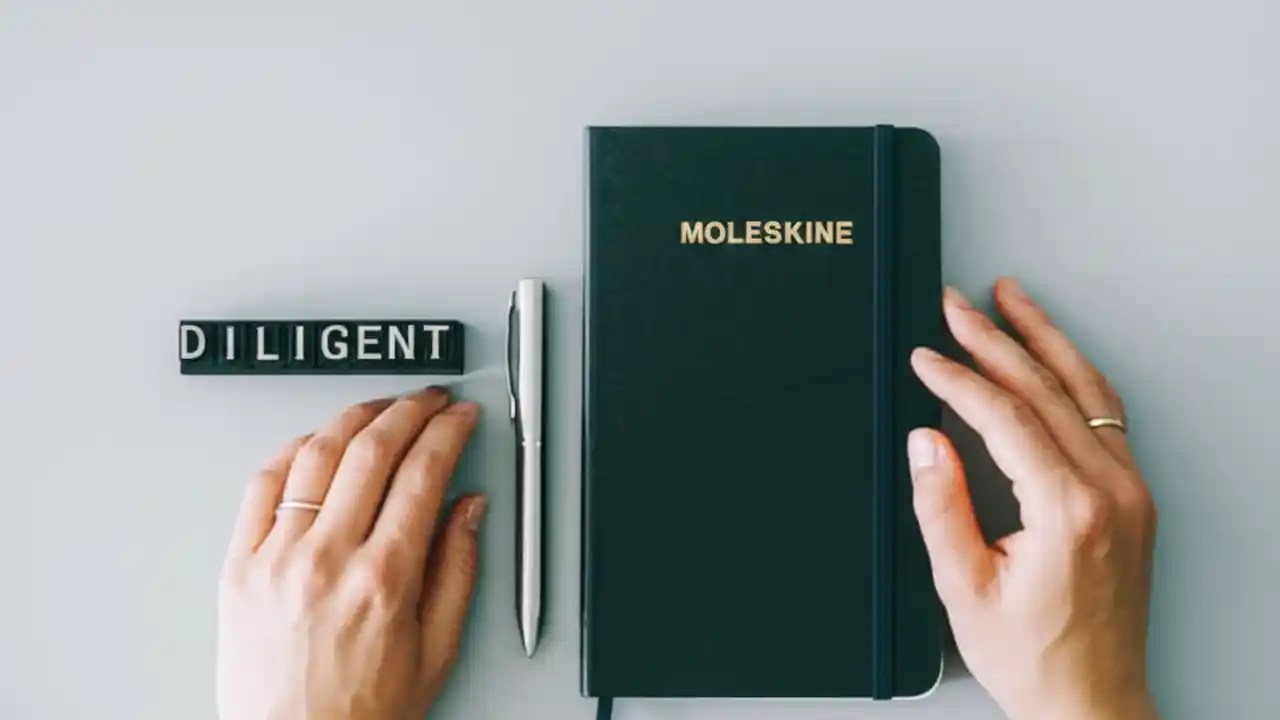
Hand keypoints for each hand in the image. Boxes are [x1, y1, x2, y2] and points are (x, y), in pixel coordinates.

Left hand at [217, 387, 484, 719]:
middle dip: (410, 410)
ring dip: (355, 417)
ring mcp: (277, 558)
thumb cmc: (360, 712)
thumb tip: (470, 510)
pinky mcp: (238, 566)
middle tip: (428, 401)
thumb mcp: (436, 650)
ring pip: (317, 453)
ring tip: (379, 408)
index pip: (423, 474)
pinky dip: (292, 450)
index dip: (448, 432)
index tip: (459, 419)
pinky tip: (316, 440)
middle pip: (373, 450)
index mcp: (385, 581)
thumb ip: (459, 570)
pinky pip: (262, 484)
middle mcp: (328, 561)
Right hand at [908, 280, 1157, 719]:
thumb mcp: (963, 587)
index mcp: (1067, 510)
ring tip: (1011, 301)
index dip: (957, 378)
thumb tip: (926, 443)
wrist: (1092, 701)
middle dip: (994, 338)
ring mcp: (1130, 490)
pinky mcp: (1133, 497)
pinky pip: (1105, 415)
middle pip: (1045, 388)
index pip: (1003, 415)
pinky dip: (1073, 376)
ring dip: (1043, 339)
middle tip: (957, 304)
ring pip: (1084, 390)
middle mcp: (1109, 491)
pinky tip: (1053, 357)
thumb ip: (941, 506)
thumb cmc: (1034, 658)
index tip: (926, 357)